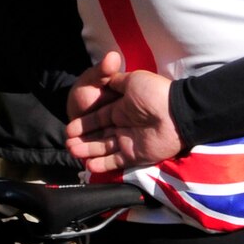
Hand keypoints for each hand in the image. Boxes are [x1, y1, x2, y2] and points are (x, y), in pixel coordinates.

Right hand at [65, 51, 182, 173]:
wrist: (175, 113)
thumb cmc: (153, 93)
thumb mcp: (132, 81)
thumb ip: (116, 82)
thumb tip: (106, 78)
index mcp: (121, 108)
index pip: (98, 117)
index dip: (84, 123)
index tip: (69, 128)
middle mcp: (123, 125)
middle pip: (98, 134)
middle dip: (82, 139)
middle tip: (67, 143)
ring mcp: (129, 141)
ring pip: (103, 148)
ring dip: (88, 151)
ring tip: (72, 151)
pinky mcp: (135, 155)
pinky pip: (116, 161)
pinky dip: (103, 165)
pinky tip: (89, 165)